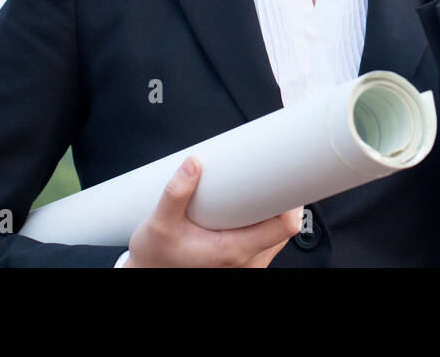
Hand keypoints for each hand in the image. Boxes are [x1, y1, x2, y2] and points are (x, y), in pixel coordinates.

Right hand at [124, 156, 301, 266]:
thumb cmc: (155, 257)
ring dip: (270, 215)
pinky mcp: (243, 267)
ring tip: (253, 194)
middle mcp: (246, 263)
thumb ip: (175, 193)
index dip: (291, 201)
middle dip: (277, 202)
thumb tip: (193, 164)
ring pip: (276, 237)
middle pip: (283, 228)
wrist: (147, 275)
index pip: (285, 226)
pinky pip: (266, 245)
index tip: (287, 179)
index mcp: (233, 251)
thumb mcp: (158, 224)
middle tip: (264, 178)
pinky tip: (247, 213)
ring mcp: (247, 268)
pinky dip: (262, 227)